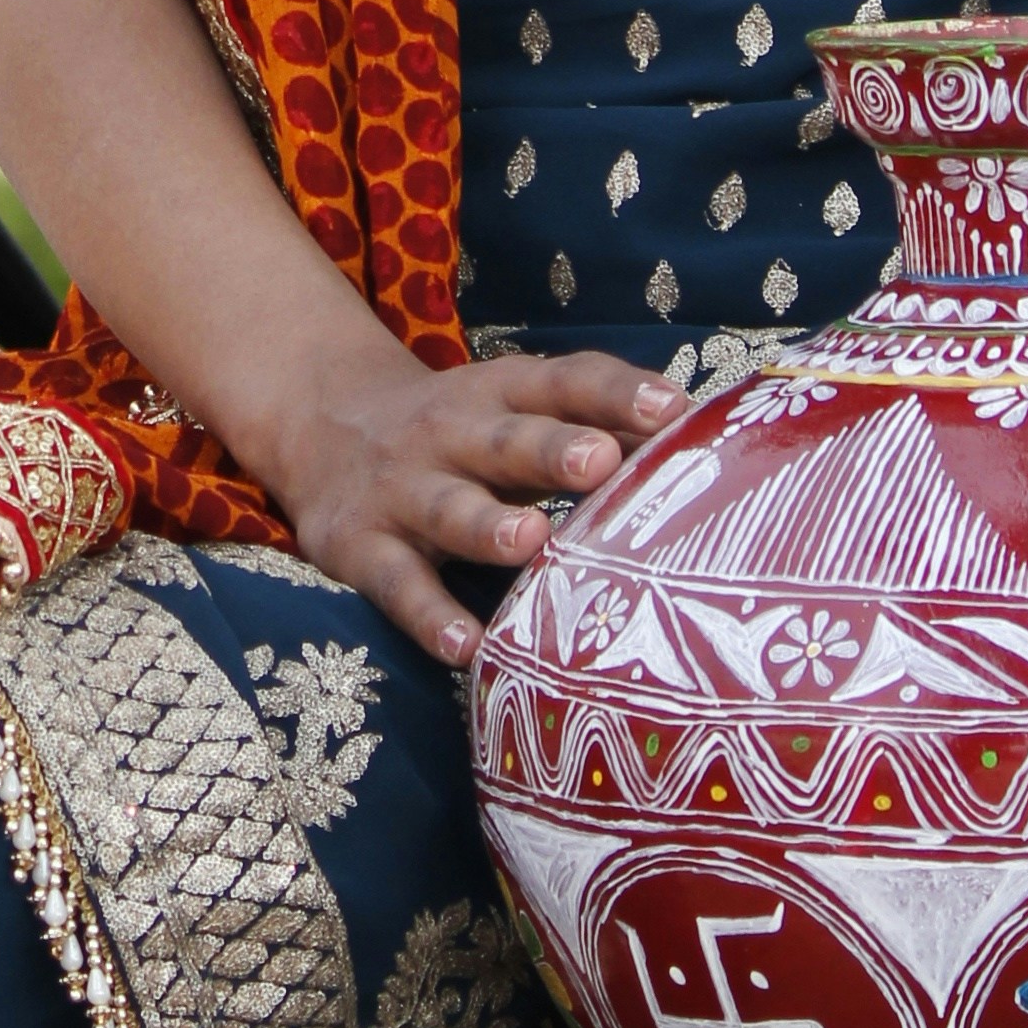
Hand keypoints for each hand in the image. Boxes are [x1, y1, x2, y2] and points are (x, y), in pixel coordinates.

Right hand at [266, 342, 677, 670]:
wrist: (321, 425)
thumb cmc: (461, 433)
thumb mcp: (512, 411)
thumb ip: (594, 422)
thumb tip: (706, 439)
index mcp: (500, 393)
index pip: (563, 381)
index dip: (615, 392)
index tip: (671, 408)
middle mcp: (451, 432)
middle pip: (506, 438)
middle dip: (553, 450)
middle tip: (602, 462)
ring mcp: (402, 489)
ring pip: (448, 507)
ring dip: (487, 524)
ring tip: (530, 542)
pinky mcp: (360, 546)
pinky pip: (397, 584)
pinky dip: (429, 616)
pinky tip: (465, 646)